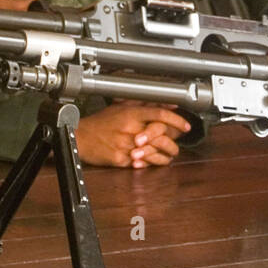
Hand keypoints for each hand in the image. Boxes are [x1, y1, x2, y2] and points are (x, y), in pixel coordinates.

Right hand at [75, 102, 191, 168]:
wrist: (81, 137)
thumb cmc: (100, 123)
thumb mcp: (121, 107)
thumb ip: (145, 105)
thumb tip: (166, 103)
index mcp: (131, 114)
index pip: (159, 114)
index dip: (176, 120)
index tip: (185, 125)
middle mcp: (130, 129)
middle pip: (160, 136)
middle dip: (173, 142)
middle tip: (177, 143)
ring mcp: (126, 145)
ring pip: (154, 153)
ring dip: (164, 155)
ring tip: (167, 155)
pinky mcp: (121, 159)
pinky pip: (141, 164)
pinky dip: (149, 163)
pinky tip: (151, 161)